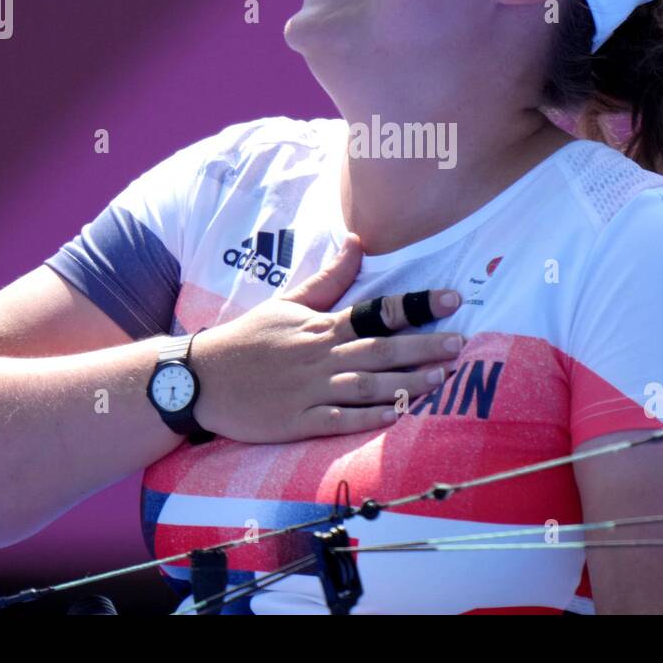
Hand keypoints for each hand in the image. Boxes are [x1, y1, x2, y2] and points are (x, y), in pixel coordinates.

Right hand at [188, 233, 464, 443]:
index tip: (452, 299)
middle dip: (423, 346)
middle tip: (461, 344)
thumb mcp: (288, 302)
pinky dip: (367, 419)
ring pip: (367, 385)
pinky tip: (395, 418)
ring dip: (405, 382)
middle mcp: (321, 356)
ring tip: (440, 380)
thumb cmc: (249, 338)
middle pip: (381, 349)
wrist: (201, 378)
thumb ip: (329, 278)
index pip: (378, 311)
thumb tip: (357, 241)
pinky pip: (338, 421)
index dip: (417, 306)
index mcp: (322, 326)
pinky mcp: (297, 422)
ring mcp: (310, 390)